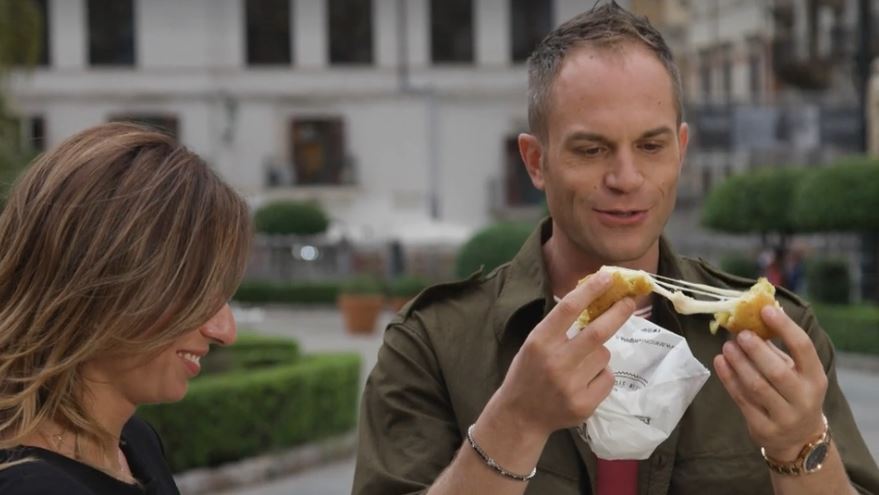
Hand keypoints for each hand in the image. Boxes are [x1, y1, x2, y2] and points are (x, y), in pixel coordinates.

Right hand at [490, 271, 635, 436]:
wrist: (520, 415)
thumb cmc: (528, 371)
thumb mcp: (534, 343)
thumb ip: (559, 326)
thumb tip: (593, 298)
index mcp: (539, 341)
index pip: (568, 309)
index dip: (591, 290)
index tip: (609, 276)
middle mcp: (555, 362)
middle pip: (597, 332)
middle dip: (618, 313)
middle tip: (630, 301)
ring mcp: (570, 385)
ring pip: (604, 355)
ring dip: (599, 353)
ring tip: (580, 365)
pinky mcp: (584, 404)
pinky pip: (608, 377)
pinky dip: (602, 375)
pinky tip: (584, 382)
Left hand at [714, 305, 827, 460]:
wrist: (798, 438)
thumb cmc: (794, 393)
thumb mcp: (795, 372)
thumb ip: (777, 348)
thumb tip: (752, 317)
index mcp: (815, 378)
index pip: (803, 348)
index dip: (785, 327)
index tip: (766, 310)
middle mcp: (804, 398)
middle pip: (777, 371)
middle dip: (756, 350)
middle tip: (741, 334)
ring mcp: (784, 416)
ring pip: (757, 387)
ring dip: (739, 364)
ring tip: (727, 347)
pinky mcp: (764, 428)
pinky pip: (742, 400)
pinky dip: (729, 379)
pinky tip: (720, 362)